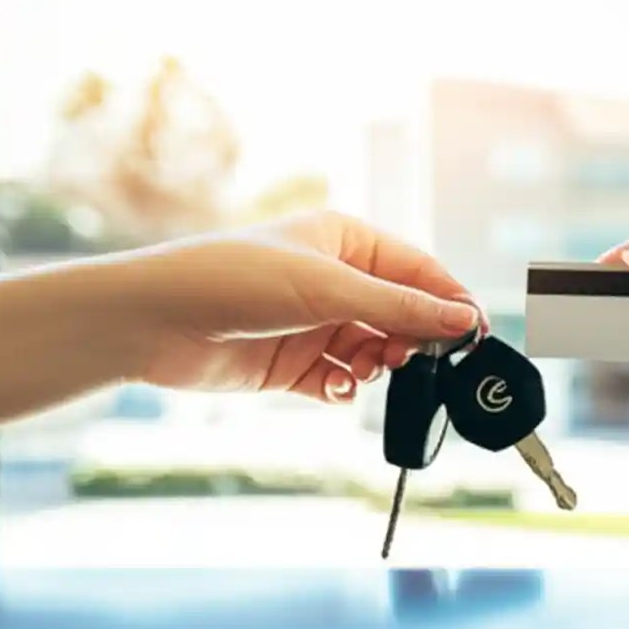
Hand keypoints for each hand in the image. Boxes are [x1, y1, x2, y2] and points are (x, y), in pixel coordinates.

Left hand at [124, 212, 486, 402]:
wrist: (154, 320)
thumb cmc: (233, 279)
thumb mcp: (328, 288)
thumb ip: (400, 307)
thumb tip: (463, 317)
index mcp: (346, 241)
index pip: (417, 270)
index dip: (448, 300)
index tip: (473, 333)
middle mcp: (333, 279)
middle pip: (400, 313)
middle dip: (412, 338)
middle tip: (416, 358)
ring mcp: (313, 322)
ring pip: (373, 350)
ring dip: (379, 365)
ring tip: (367, 369)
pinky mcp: (292, 362)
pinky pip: (339, 379)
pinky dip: (344, 387)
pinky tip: (333, 386)